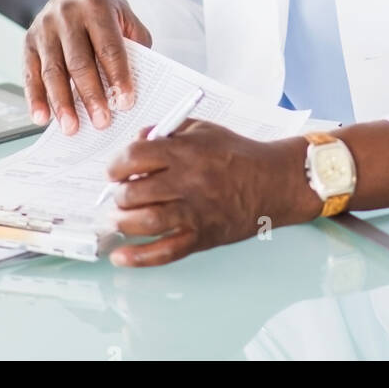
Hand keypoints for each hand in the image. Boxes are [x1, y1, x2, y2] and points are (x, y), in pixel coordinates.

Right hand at [23, 0, 151, 134]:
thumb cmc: (105, 14)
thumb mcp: (127, 19)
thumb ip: (135, 47)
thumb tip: (136, 86)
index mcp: (96, 5)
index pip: (109, 47)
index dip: (118, 76)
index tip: (125, 102)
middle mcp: (67, 14)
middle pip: (79, 62)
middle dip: (91, 95)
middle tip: (101, 121)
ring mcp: (44, 28)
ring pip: (53, 71)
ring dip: (62, 103)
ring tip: (72, 127)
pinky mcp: (28, 42)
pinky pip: (30, 74)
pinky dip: (35, 98)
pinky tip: (42, 118)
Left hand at [104, 121, 319, 267]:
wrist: (274, 181)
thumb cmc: (238, 155)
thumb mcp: (203, 130)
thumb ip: (167, 132)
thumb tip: (137, 140)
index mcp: (185, 152)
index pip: (135, 157)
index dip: (116, 165)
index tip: (114, 171)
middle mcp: (187, 182)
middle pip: (135, 192)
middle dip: (119, 196)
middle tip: (119, 196)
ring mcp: (195, 212)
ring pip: (146, 222)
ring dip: (123, 222)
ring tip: (118, 219)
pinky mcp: (202, 237)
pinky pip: (166, 252)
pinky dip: (139, 257)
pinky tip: (120, 256)